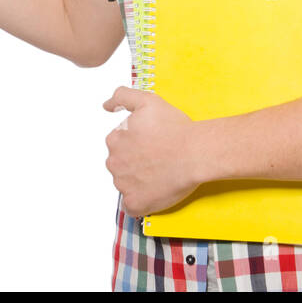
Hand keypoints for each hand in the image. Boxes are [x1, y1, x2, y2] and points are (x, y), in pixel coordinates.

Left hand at [102, 87, 200, 217]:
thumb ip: (122, 97)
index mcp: (114, 140)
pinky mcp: (135, 203)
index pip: (119, 143)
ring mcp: (123, 185)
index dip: (137, 142)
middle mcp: (114, 163)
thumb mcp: (147, 101)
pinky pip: (132, 205)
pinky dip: (141, 200)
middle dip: (135, 162)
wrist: (195, 153)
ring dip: (139, 180)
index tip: (153, 143)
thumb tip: (106, 106)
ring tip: (161, 173)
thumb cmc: (175, 128)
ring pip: (127, 184)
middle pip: (121, 164)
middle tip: (158, 158)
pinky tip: (156, 190)